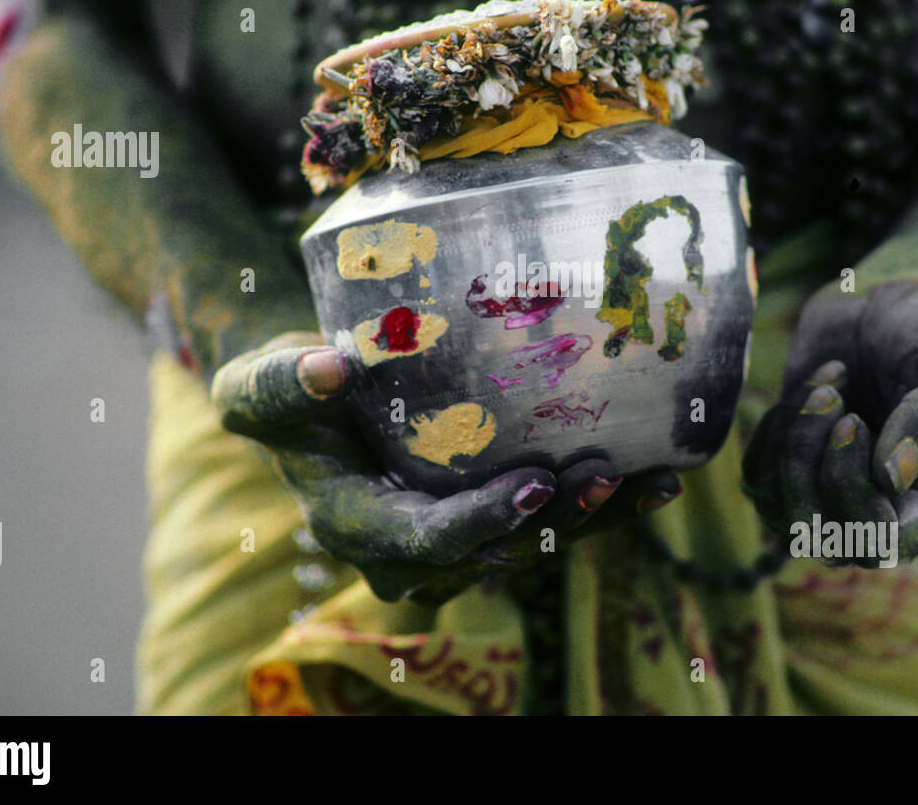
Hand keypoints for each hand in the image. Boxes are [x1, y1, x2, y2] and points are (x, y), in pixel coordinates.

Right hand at [210, 332, 681, 603]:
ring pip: (537, 541)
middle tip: (603, 475)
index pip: (424, 543)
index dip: (479, 524)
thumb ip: (281, 382)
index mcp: (358, 528)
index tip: (531, 484)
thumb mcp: (258, 385)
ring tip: (651, 480)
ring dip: (596, 517)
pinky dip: (606, 502)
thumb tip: (327, 367)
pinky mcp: (494, 513)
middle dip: (554, 522)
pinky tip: (659, 475)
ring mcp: (460, 537)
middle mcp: (414, 550)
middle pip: (495, 550)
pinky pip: (554, 517)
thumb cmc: (289, 393)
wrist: (318, 398)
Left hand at [742, 278, 917, 564]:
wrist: (901, 293)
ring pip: (783, 512)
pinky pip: (759, 479)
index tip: (853, 422)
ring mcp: (837, 491)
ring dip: (794, 441)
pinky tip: (812, 387)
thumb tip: (893, 478)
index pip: (884, 543)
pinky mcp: (796, 464)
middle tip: (833, 400)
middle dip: (814, 468)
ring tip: (829, 383)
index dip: (853, 495)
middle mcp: (889, 508)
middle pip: (824, 538)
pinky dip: (774, 428)